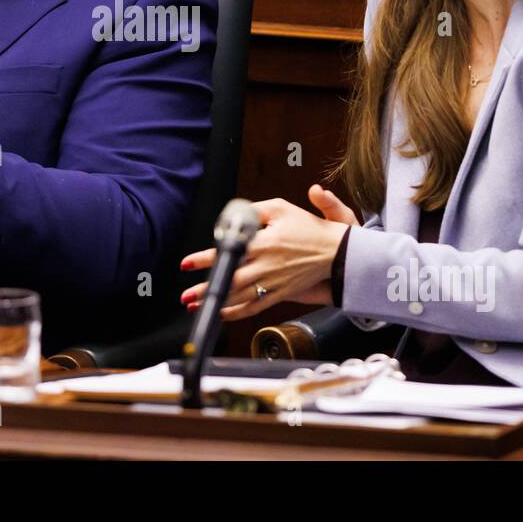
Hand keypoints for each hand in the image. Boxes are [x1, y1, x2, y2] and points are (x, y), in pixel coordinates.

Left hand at [178, 185, 354, 319]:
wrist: (337, 251)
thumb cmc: (308, 227)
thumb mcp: (280, 208)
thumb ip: (254, 210)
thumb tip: (231, 218)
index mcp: (264, 242)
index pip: (229, 251)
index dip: (205, 258)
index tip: (187, 263)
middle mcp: (267, 265)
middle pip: (231, 280)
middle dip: (206, 289)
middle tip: (184, 295)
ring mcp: (273, 282)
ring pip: (240, 296)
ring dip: (216, 302)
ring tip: (195, 305)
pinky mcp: (280, 293)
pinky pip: (255, 306)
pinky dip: (237, 312)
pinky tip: (222, 313)